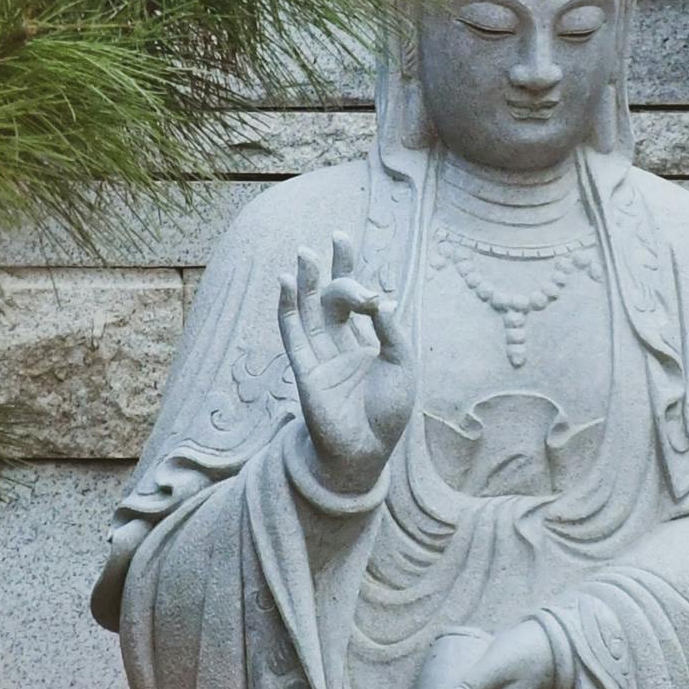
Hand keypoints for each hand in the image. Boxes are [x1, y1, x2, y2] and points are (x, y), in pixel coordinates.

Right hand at [277, 230, 411, 493]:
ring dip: (306, 282)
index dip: (347, 267)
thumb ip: (391, 330)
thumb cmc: (389, 411)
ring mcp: (320, 356)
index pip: (353, 297)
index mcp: (364, 342)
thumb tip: (381, 296)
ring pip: (308, 311)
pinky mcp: (304, 370)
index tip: (341, 239)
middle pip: (330, 298)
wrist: (369, 449)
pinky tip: (287, 282)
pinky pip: (293, 333)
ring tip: (304, 253)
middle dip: (332, 269)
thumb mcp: (402, 363)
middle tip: (337, 239)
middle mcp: (339, 345)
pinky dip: (288, 308)